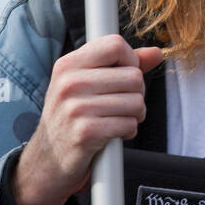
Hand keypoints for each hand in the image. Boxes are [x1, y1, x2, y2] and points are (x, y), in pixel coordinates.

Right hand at [14, 35, 162, 204]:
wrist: (47, 160)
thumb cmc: (73, 117)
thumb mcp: (88, 84)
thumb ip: (122, 65)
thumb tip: (156, 53)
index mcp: (68, 65)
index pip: (115, 45)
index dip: (131, 60)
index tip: (125, 76)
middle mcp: (69, 83)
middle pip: (133, 76)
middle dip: (137, 93)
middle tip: (122, 105)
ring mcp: (76, 108)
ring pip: (136, 101)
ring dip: (136, 115)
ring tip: (119, 120)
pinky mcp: (86, 132)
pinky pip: (129, 124)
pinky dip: (129, 131)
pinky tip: (114, 134)